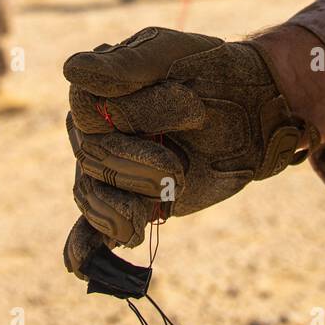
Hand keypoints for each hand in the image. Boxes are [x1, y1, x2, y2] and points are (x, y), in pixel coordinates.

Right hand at [61, 27, 308, 275]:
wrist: (253, 111)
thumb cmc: (214, 73)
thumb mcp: (177, 57)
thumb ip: (127, 67)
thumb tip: (71, 70)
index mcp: (100, 84)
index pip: (86, 106)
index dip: (138, 114)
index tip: (194, 107)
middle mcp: (94, 126)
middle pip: (92, 156)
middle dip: (143, 163)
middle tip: (183, 162)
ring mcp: (108, 166)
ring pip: (92, 194)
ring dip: (129, 204)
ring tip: (165, 197)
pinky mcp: (127, 200)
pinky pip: (92, 228)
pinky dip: (84, 247)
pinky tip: (79, 267)